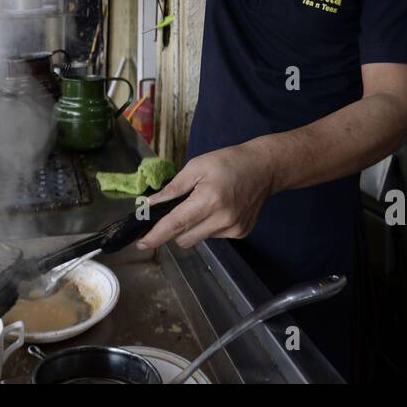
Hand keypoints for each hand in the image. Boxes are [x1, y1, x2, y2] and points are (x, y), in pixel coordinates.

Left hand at [134, 141, 279, 250]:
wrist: (265, 168)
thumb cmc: (228, 162)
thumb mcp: (196, 166)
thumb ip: (173, 189)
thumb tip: (150, 205)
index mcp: (209, 200)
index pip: (176, 224)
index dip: (156, 236)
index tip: (141, 244)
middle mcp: (222, 219)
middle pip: (184, 238)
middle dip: (173, 229)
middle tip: (177, 210)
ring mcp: (233, 229)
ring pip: (198, 239)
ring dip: (192, 227)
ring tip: (203, 204)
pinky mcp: (240, 234)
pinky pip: (213, 236)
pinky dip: (208, 226)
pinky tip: (218, 209)